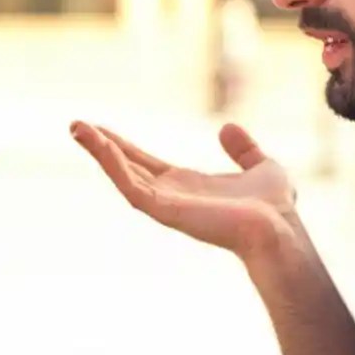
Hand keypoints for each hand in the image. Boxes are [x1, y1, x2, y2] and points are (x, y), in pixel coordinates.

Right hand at [69, 121, 297, 260]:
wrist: (279, 229)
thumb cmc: (274, 208)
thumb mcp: (261, 166)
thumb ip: (244, 150)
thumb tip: (227, 128)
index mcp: (186, 185)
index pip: (144, 163)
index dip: (123, 146)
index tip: (100, 128)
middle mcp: (170, 195)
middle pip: (126, 167)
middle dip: (101, 146)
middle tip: (76, 124)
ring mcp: (165, 204)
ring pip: (122, 176)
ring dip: (99, 152)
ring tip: (77, 128)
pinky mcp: (164, 210)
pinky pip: (130, 186)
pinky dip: (112, 164)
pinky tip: (99, 143)